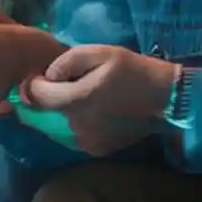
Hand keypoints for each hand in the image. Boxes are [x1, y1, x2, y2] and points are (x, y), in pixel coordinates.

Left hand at [15, 44, 174, 156]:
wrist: (167, 100)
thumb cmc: (134, 70)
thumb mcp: (102, 52)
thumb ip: (68, 61)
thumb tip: (48, 75)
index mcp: (77, 100)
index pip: (37, 96)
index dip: (34, 84)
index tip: (42, 75)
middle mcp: (77, 126)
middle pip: (50, 110)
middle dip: (56, 96)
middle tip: (74, 82)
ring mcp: (87, 141)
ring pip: (64, 123)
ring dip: (69, 110)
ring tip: (91, 96)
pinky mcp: (97, 150)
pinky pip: (78, 134)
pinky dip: (83, 122)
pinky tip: (101, 111)